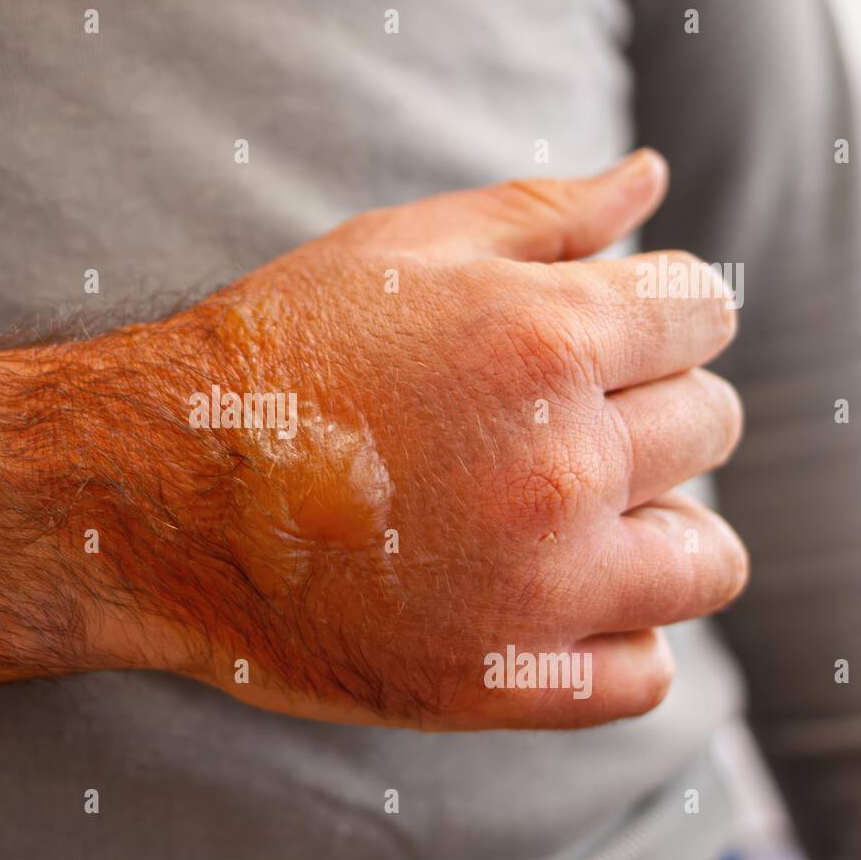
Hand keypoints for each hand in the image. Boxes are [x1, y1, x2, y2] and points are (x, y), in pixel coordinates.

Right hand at [132, 150, 747, 729]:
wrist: (152, 497)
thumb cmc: (272, 359)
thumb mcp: (397, 252)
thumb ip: (542, 211)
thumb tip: (652, 177)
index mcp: (542, 339)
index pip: (705, 311)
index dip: (657, 315)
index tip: (600, 337)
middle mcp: (558, 466)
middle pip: (709, 425)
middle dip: (648, 408)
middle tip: (549, 422)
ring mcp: (537, 588)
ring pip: (704, 559)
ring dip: (655, 526)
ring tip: (567, 512)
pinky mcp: (502, 682)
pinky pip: (643, 673)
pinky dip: (616, 636)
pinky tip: (548, 596)